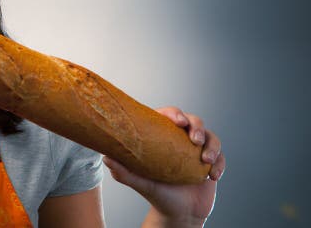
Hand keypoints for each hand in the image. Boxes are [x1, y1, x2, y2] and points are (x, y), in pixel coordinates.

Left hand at [103, 107, 224, 226]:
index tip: (178, 120)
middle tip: (193, 139)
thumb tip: (106, 158)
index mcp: (162, 137)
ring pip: (210, 136)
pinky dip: (220, 164)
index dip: (174, 113)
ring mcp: (197, 150)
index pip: (168, 115)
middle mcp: (180, 140)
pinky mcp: (212, 163)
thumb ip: (124, 171)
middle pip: (193, 120)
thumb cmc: (157, 193)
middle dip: (196, 125)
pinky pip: (221, 156)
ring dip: (211, 145)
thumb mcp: (140, 182)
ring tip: (206, 160)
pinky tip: (213, 176)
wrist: (179, 213)